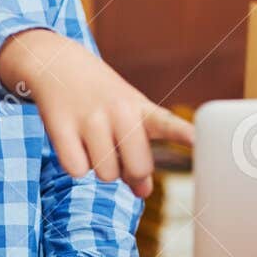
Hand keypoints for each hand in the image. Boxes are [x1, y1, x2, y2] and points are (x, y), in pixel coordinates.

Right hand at [0, 29, 193, 197]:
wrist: (58, 63)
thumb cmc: (103, 99)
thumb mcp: (130, 117)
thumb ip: (140, 153)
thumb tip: (143, 193)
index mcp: (142, 109)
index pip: (167, 123)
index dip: (183, 133)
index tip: (197, 139)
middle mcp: (119, 111)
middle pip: (139, 169)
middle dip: (130, 173)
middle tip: (120, 156)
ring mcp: (90, 118)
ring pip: (106, 174)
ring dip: (100, 166)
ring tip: (93, 139)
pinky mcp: (61, 127)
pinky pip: (77, 170)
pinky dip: (75, 163)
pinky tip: (73, 139)